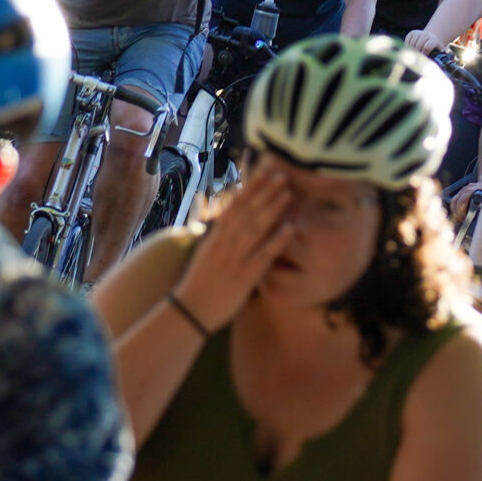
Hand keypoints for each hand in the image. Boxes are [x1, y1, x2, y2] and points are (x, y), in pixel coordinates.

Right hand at [176, 163, 294, 328]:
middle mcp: (224, 243)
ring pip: (255, 228)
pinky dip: (277, 240)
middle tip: (281, 171)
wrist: (189, 311)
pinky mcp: (244, 276)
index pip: (235, 204)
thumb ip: (218, 234)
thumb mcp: (207, 252)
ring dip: (273, 208)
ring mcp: (234, 258)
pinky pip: (263, 255)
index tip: (263, 168)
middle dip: (264, 190)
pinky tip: (292, 228)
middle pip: (246, 211)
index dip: (250, 185)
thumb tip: (227, 217)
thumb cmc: (200, 283)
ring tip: (288, 192)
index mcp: (216, 236)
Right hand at [404, 28, 440, 55]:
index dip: (424, 54)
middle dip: (417, 53)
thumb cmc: (434, 48)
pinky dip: (408, 46)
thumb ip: (438, 57)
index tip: (424, 58)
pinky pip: (407, 40)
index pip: (427, 47)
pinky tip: (411, 49)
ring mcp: (419, 33)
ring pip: (412, 43)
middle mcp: (426, 34)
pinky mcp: (412, 33)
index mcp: (434, 40)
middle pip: (418, 46)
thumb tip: (435, 62)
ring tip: (415, 54)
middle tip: (418, 57)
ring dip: (412, 50)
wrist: (430, 39)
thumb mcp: (438, 52)